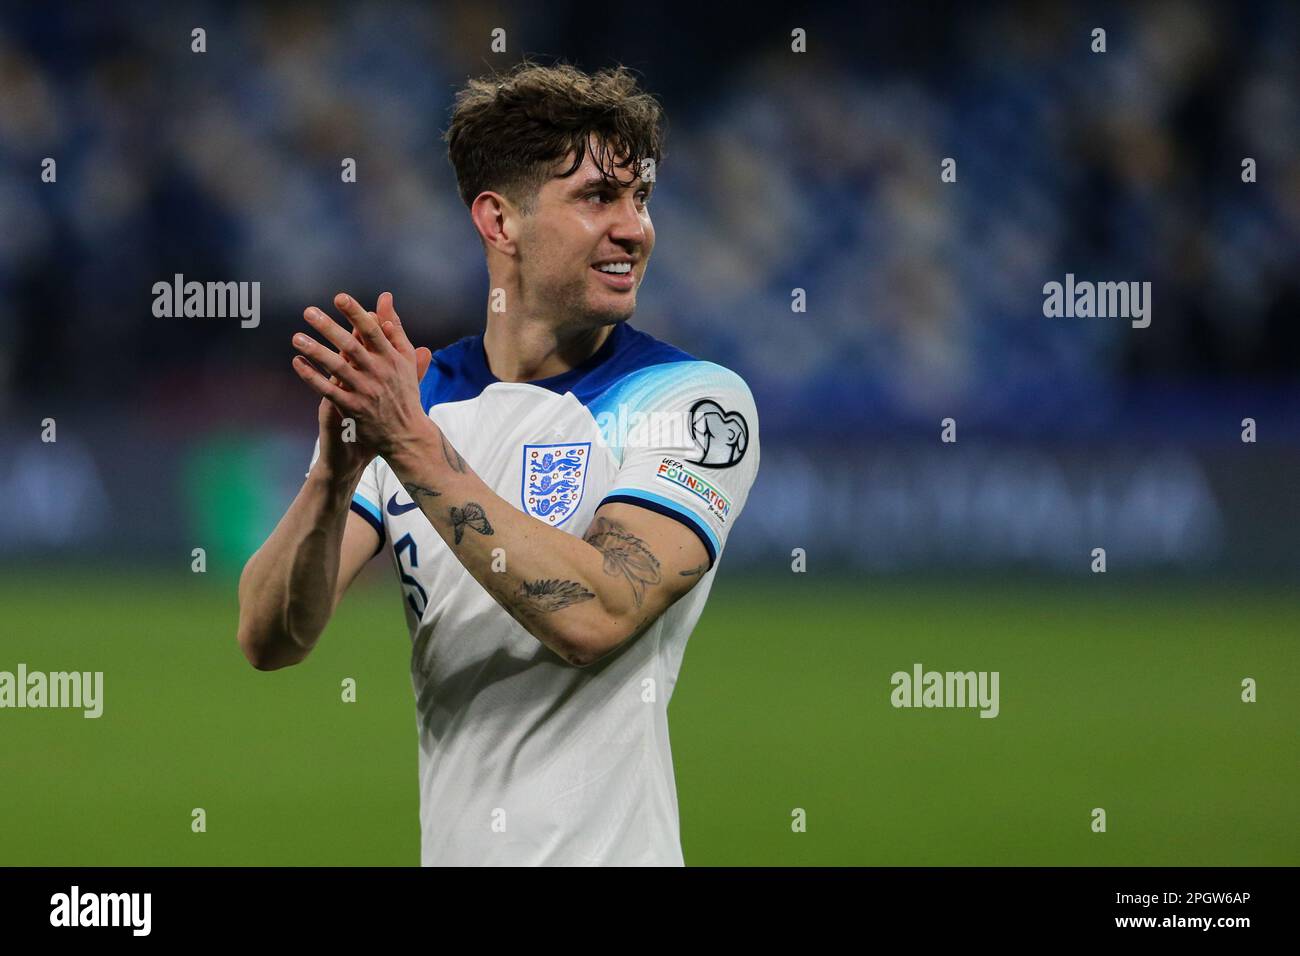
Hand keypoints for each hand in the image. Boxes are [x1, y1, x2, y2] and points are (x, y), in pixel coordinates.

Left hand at [293, 292, 433, 462]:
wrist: (407, 434)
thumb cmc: (405, 391)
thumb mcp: (405, 358)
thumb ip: (394, 327)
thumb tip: (385, 297)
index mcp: (392, 358)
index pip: (372, 331)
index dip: (356, 314)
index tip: (339, 298)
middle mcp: (379, 372)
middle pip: (351, 347)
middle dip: (330, 328)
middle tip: (309, 312)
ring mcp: (365, 391)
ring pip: (337, 368)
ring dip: (316, 352)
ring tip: (297, 337)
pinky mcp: (353, 408)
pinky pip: (329, 390)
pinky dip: (312, 377)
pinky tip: (297, 362)